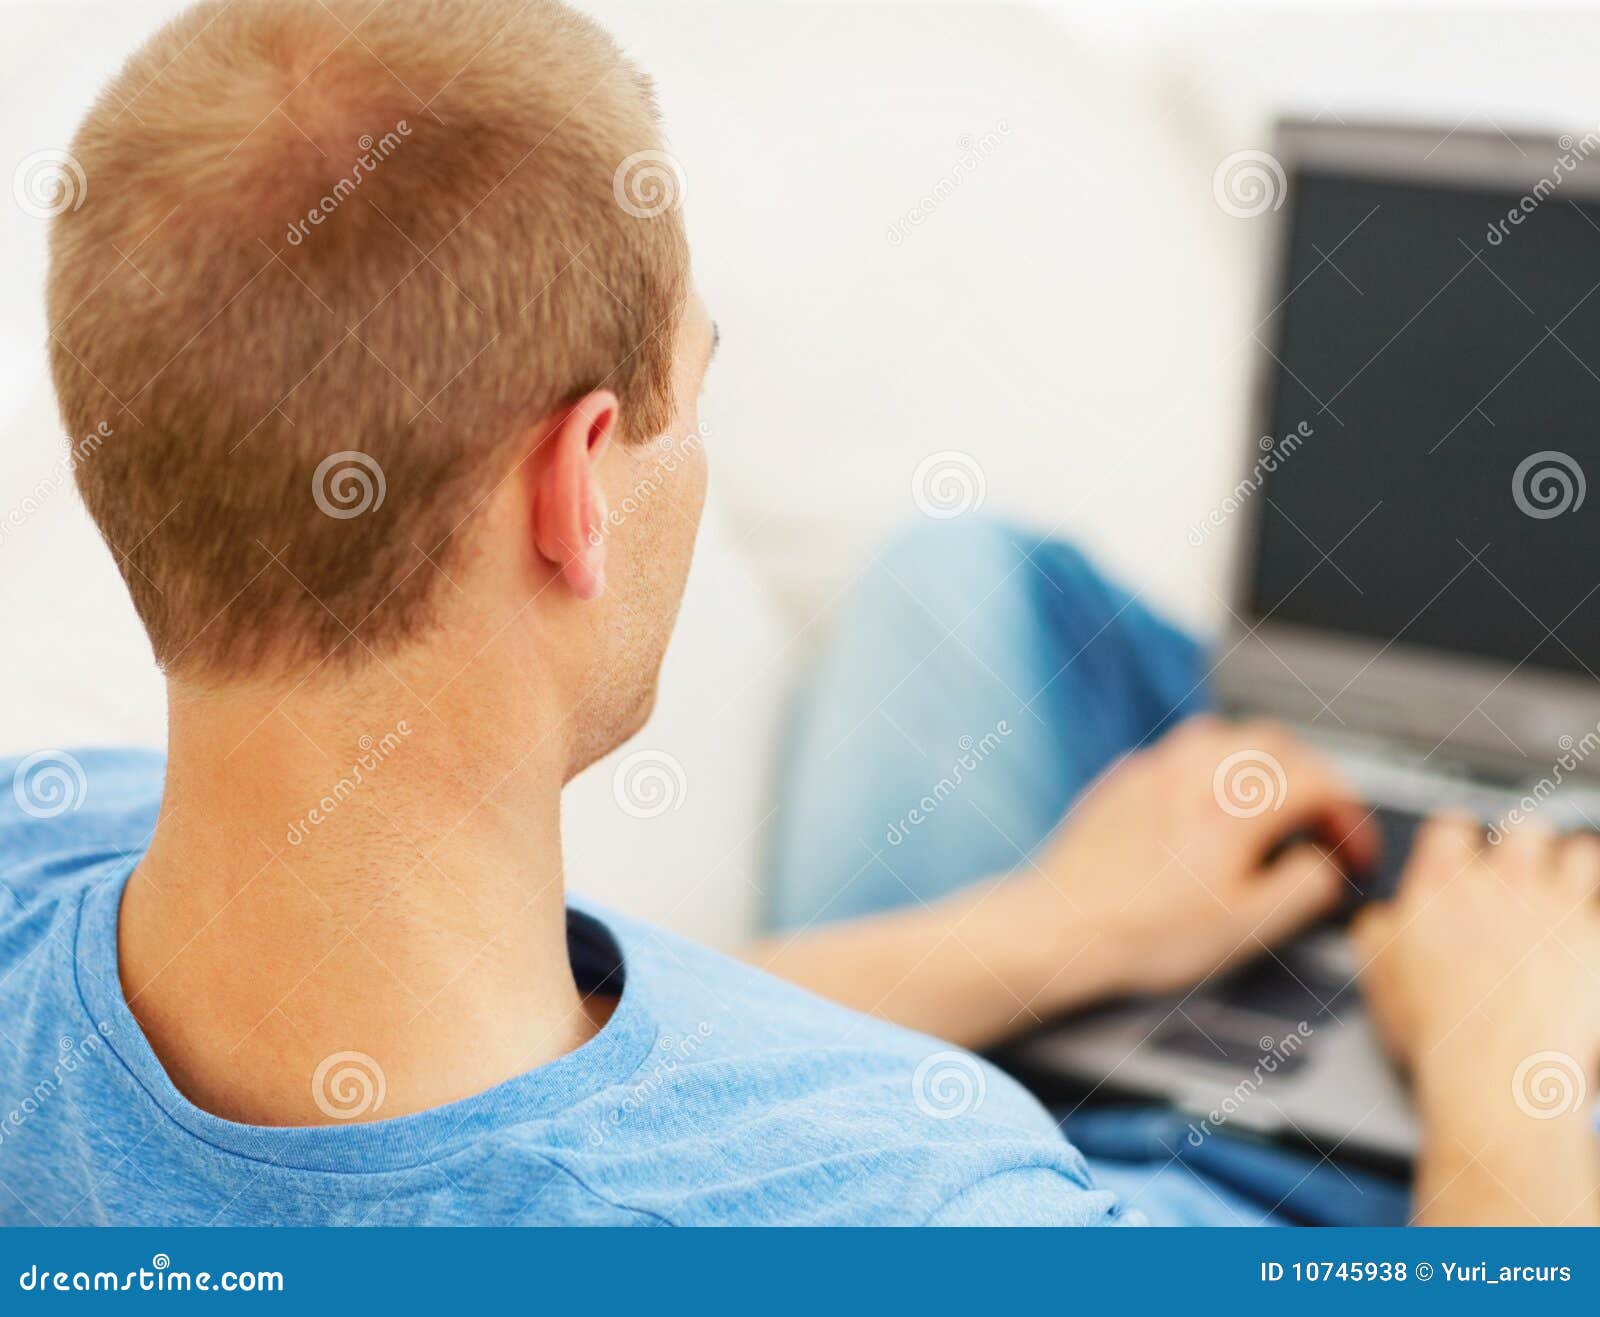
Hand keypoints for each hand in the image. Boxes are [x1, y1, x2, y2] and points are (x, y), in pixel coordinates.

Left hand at [1007, 714, 1377, 1002]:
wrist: (1063, 926)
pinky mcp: (1120, 780)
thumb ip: (1305, 887)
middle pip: (1275, 743)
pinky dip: (1208, 768)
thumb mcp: (1250, 927)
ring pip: (1223, 735)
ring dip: (1257, 762)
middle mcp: (1195, 772)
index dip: (1350, 815)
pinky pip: (1176, 752)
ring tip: (1269, 803)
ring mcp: (1153, 769)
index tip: (1353, 851)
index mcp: (1237, 803)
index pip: (1319, 782)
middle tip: (1320, 820)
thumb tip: (1325, 864)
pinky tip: (1205, 804)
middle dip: (1310, 777)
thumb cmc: (1148, 932)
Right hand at [1354, 815, 1599, 1225]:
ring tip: (1565, 888)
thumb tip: (1384, 919)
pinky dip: (1597, 905)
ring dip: (1571, 866)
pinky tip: (1589, 921)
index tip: (1458, 853)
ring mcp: (1558, 906)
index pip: (1451, 827)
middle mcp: (1504, 881)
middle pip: (1522, 828)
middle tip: (1516, 872)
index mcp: (1443, 881)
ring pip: (1578, 852)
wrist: (1498, 1070)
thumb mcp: (1377, 972)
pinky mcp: (1599, 938)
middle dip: (1520, 845)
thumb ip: (1378, 929)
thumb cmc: (1438, 1027)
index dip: (1455, 839)